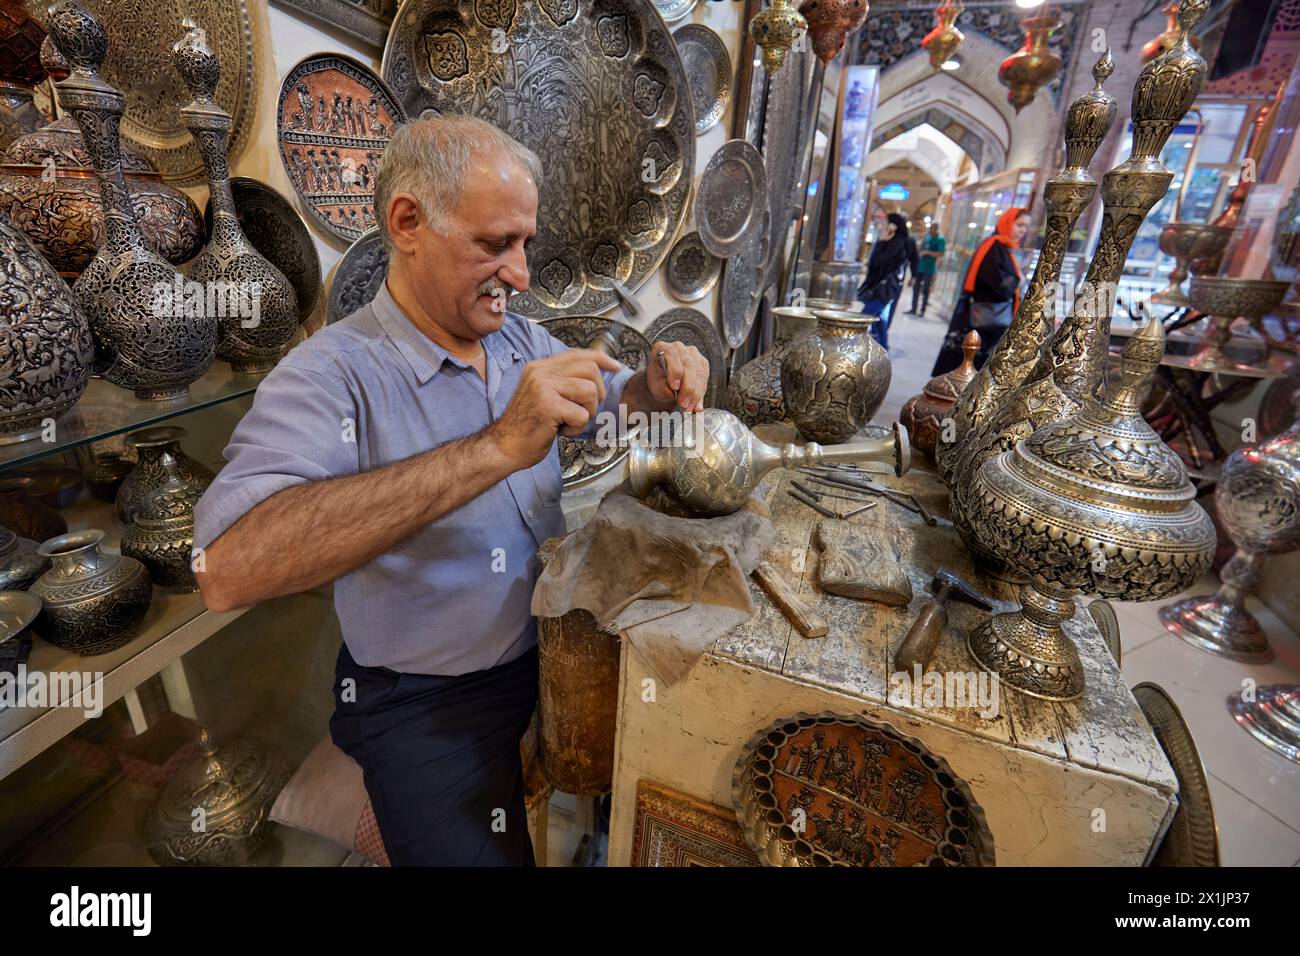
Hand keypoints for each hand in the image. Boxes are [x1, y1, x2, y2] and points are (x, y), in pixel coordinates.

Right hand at [490, 348, 621, 467]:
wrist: (504, 446)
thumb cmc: (527, 426)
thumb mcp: (544, 394)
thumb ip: (563, 381)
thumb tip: (594, 374)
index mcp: (540, 367)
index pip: (578, 354)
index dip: (602, 359)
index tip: (616, 367)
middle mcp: (541, 372)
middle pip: (590, 369)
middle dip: (596, 393)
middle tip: (583, 410)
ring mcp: (543, 387)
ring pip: (590, 391)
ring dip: (586, 412)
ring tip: (568, 420)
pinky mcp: (548, 405)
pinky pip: (582, 415)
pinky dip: (577, 428)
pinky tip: (560, 430)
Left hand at [648, 340, 708, 412]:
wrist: (664, 385)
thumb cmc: (658, 382)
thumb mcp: (655, 386)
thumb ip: (663, 387)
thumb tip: (673, 392)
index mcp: (662, 348)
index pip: (671, 354)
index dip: (675, 371)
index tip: (674, 387)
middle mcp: (678, 348)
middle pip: (688, 364)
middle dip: (687, 387)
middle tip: (684, 403)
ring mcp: (692, 354)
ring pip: (699, 372)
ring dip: (695, 393)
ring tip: (690, 407)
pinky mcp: (702, 364)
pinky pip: (705, 378)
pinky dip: (701, 393)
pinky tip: (696, 404)